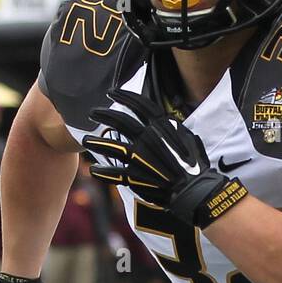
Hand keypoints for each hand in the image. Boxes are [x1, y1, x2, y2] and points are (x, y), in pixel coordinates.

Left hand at [82, 89, 248, 229]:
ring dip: (96, 143)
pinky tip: (93, 170)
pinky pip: (113, 173)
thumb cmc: (195, 165)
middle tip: (92, 113)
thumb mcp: (189, 138)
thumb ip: (173, 128)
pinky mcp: (134, 176)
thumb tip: (167, 121)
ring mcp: (138, 157)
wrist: (193, 190)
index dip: (123, 95)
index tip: (111, 92)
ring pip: (110, 146)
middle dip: (103, 114)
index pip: (138, 104)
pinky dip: (102, 172)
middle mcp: (146, 138)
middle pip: (118, 120)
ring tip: (86, 141)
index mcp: (160, 126)